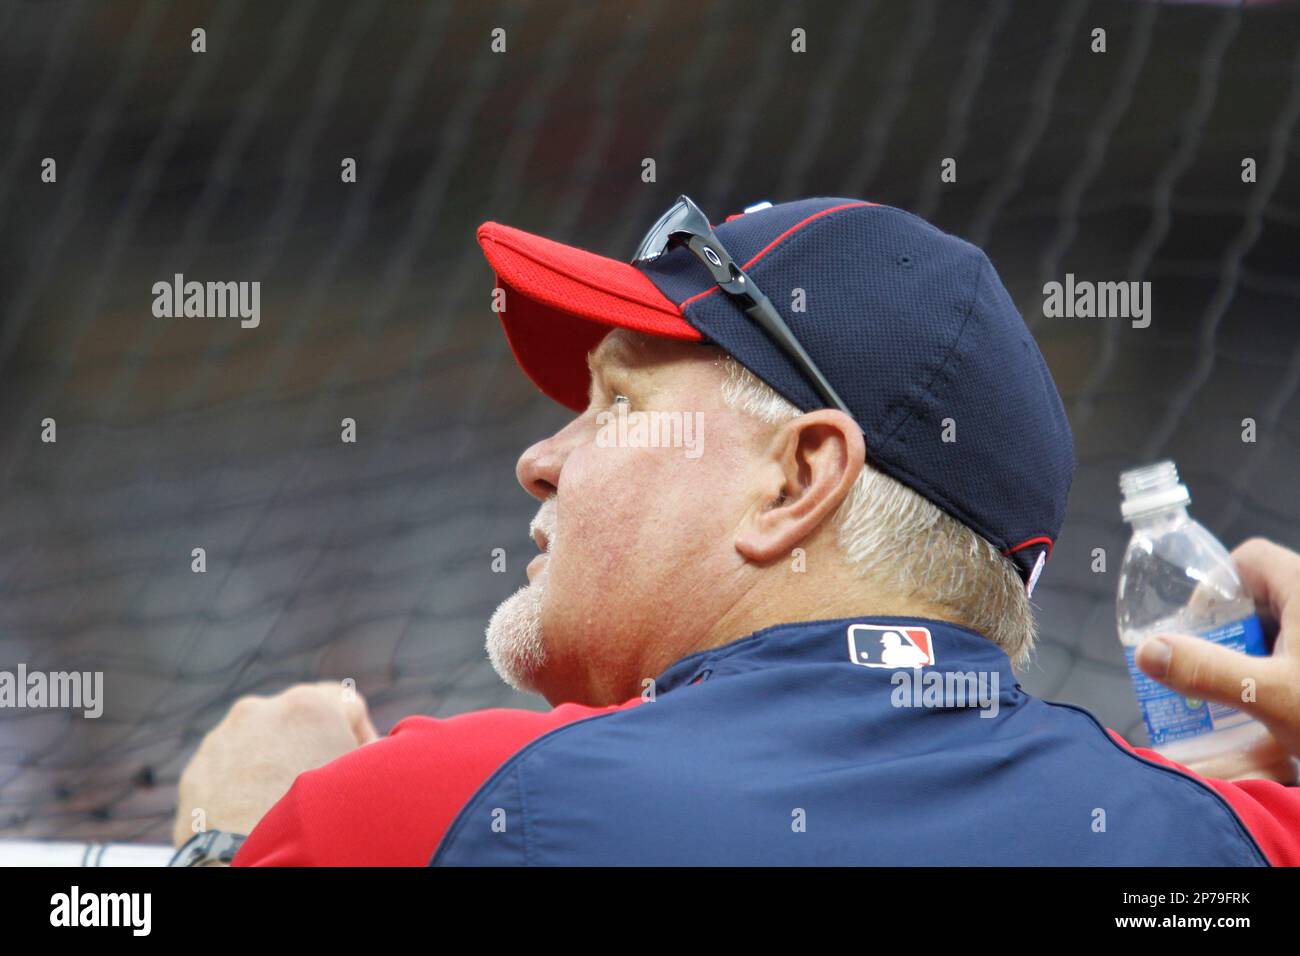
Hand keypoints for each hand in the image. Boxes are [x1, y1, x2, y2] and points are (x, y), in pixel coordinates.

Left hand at [173, 681, 378, 846]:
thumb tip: (373, 753)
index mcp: (308, 705)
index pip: (347, 702)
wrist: (255, 869)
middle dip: (311, 746)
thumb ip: (369, 753)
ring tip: (285, 807)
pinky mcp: (196, 773)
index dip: (361, 735)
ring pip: (259, 741)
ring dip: (273, 763)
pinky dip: (242, 786)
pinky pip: (227, 768)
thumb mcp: (365, 779)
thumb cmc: (321, 826)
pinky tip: (256, 819)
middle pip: (299, 719)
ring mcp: (221, 740)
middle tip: (324, 789)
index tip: (363, 766)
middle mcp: (259, 711)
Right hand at [1134, 537, 1299, 783]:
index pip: (1247, 560)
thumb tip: (1148, 652)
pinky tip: (1288, 712)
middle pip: (1266, 597)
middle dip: (1235, 634)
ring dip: (1263, 660)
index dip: (1214, 590)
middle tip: (1219, 672)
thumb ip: (1207, 672)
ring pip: (1291, 631)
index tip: (1197, 631)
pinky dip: (1291, 677)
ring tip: (1252, 699)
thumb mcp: (1273, 696)